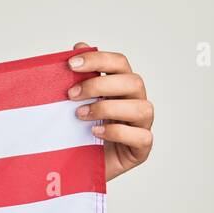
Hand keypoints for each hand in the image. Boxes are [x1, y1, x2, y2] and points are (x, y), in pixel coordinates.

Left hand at [68, 43, 153, 182]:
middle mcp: (135, 103)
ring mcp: (141, 126)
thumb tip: (79, 45)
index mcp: (120, 87)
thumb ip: (77, 76)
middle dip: (100, 85)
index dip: (98, 59)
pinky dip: (117, 132)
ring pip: (142, 108)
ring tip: (80, 115)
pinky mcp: (141, 149)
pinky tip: (95, 132)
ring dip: (108, 108)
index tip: (71, 64)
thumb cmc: (77, 131)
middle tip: (71, 95)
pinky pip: (142, 136)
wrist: (75, 167)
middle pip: (133, 82)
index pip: (119, 63)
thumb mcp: (72, 103)